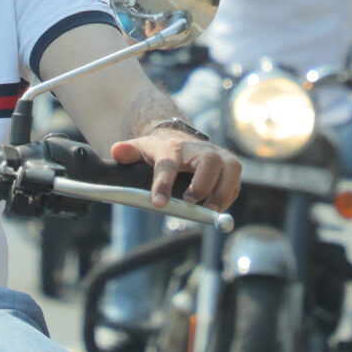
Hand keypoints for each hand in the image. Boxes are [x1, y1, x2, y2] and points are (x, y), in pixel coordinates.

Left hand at [110, 131, 241, 211]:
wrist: (181, 140)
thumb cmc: (159, 151)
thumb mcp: (140, 149)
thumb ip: (127, 152)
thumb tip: (116, 151)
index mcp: (173, 148)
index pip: (168, 165)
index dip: (163, 184)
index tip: (159, 204)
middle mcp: (199, 149)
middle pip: (209, 161)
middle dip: (203, 184)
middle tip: (191, 202)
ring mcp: (218, 156)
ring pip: (231, 168)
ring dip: (223, 192)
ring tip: (211, 210)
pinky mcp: (230, 167)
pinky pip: (236, 183)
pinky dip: (229, 197)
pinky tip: (217, 209)